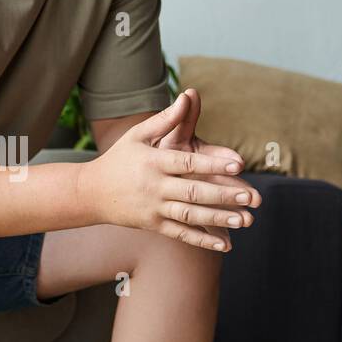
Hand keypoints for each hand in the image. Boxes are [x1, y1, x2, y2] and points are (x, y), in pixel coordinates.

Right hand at [85, 92, 262, 251]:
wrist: (91, 192)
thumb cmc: (118, 158)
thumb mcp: (137, 135)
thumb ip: (165, 119)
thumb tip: (186, 96)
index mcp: (153, 162)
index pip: (188, 163)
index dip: (213, 164)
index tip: (237, 164)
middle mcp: (154, 187)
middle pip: (193, 191)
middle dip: (223, 195)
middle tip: (251, 196)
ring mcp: (154, 208)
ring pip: (190, 215)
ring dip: (218, 219)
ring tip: (244, 219)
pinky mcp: (153, 225)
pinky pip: (181, 233)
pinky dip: (202, 240)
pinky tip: (225, 244)